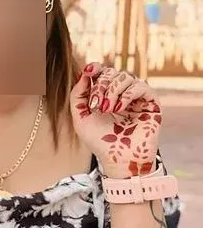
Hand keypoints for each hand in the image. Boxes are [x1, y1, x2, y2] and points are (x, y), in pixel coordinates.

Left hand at [69, 63, 161, 177]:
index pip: (102, 72)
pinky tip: (119, 109)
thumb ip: (77, 96)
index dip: (95, 68)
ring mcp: (137, 97)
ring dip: (112, 91)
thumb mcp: (81, 118)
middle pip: (112, 72)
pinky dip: (127, 95)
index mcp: (105, 95)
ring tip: (107, 110)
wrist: (119, 159)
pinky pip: (140, 86)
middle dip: (101, 85)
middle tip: (97, 105)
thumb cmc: (100, 141)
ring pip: (126, 76)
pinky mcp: (151, 102)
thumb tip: (84, 74)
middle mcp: (121, 93)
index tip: (88, 71)